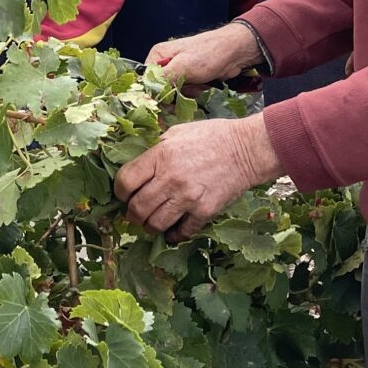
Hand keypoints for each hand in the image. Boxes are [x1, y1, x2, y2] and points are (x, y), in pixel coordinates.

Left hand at [113, 115, 282, 239]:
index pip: (125, 182)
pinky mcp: (204, 211)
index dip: (120, 192)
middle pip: (137, 209)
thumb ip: (154, 150)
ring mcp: (188, 197)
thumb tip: (135, 166)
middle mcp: (171, 178)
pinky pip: (181, 232)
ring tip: (153, 221)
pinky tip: (174, 229)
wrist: (247, 149)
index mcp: (160, 155)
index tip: (124, 194)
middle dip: (132, 215)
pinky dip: (174, 234)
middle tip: (135, 213)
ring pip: (155, 224)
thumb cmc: (211, 136)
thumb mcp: (176, 133)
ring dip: (150, 226)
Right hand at [144, 22, 261, 89]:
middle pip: (159, 90)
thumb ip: (162, 80)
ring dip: (186, 95)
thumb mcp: (182, 66)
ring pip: (173, 94)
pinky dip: (193, 94)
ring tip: (198, 84)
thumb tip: (144, 95)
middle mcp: (165, 63)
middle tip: (187, 90)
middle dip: (174, 94)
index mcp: (158, 55)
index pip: (146, 80)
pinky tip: (202, 86)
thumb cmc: (209, 54)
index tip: (164, 102)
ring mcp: (178, 72)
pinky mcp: (190, 80)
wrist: (235, 52)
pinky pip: (185, 94)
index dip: (154, 93)